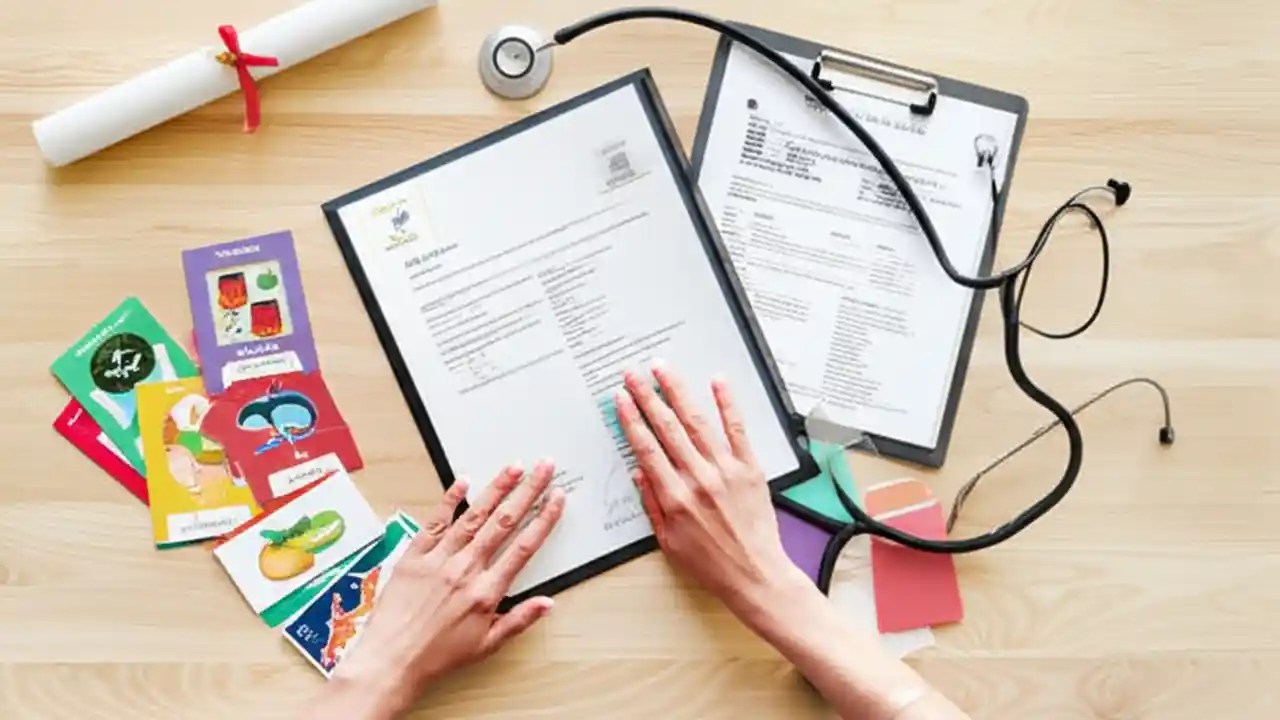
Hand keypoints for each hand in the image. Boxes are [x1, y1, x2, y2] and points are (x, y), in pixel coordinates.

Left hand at [307, 462, 565, 719]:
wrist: (390, 661)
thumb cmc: (437, 656)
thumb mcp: (487, 645)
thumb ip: (520, 620)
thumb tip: (547, 602)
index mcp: (486, 592)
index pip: (524, 547)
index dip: (544, 519)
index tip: (556, 499)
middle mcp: (465, 570)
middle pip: (504, 522)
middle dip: (528, 491)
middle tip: (543, 467)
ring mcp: (439, 560)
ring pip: (474, 515)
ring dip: (497, 488)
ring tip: (513, 467)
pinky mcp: (414, 557)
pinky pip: (435, 522)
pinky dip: (450, 500)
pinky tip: (464, 481)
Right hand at [615, 364, 809, 627]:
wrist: (755, 575)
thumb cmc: (710, 563)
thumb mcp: (668, 541)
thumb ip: (652, 504)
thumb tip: (639, 471)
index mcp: (674, 497)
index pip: (646, 448)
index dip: (631, 419)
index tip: (620, 398)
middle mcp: (698, 479)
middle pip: (666, 428)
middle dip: (647, 396)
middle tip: (633, 373)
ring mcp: (726, 471)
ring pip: (697, 422)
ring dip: (677, 391)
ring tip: (663, 369)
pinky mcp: (750, 469)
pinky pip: (737, 430)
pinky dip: (727, 403)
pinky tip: (716, 382)